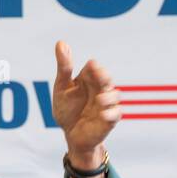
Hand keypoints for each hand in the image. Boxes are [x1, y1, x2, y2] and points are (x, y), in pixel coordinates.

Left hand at [50, 40, 120, 164]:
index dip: (93, 68)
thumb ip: (64, 67)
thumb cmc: (67, 110)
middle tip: (98, 74)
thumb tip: (61, 42)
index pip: (93, 69)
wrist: (71, 135)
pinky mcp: (110, 119)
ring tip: (99, 99)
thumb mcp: (62, 88)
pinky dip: (110, 113)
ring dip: (108, 96)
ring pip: (114, 95)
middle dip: (104, 76)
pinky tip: (103, 114)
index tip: (91, 66)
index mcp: (88, 79)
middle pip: (106, 78)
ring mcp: (106, 104)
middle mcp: (99, 89)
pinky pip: (115, 114)